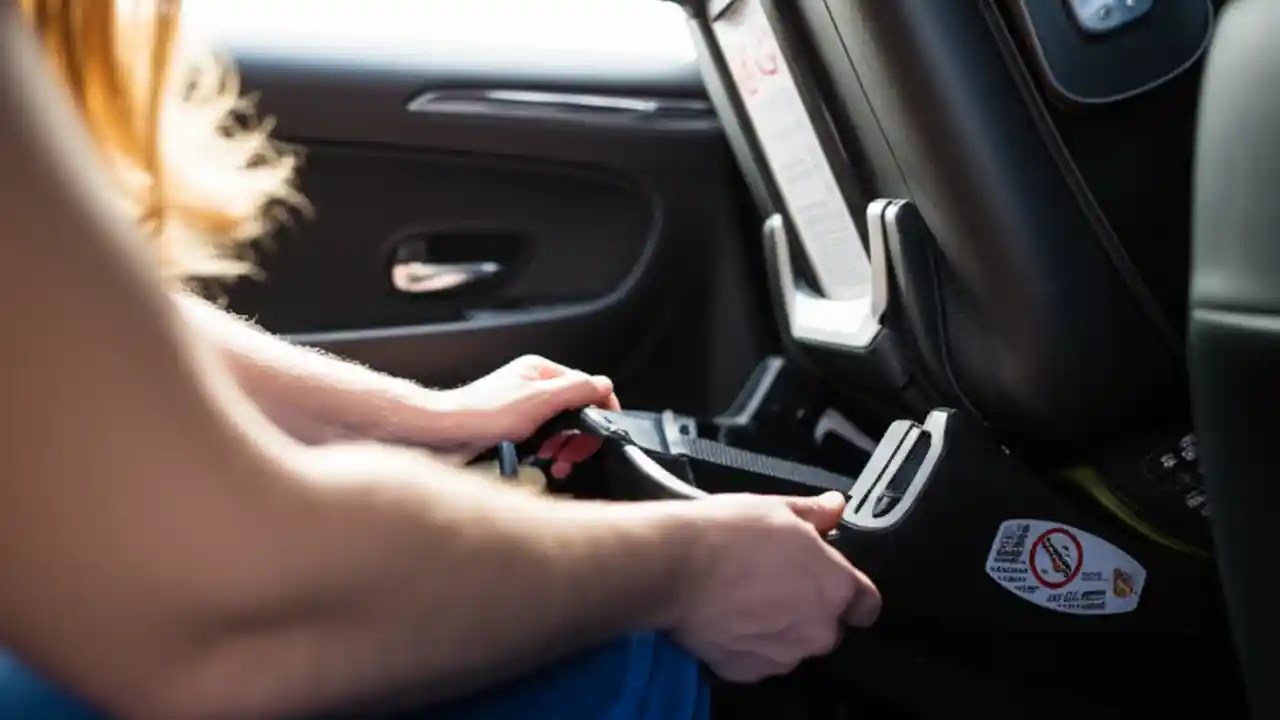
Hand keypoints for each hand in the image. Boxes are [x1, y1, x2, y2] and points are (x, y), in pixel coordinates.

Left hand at [436, 355, 620, 476]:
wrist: (444, 434)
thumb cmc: (483, 413)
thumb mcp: (540, 399)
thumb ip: (576, 390)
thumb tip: (605, 385)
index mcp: (540, 371)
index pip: (585, 385)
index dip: (598, 408)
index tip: (603, 430)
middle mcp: (532, 387)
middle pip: (574, 411)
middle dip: (578, 436)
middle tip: (571, 455)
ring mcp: (522, 410)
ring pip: (559, 430)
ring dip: (562, 449)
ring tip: (557, 464)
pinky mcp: (512, 431)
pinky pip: (541, 443)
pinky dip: (546, 455)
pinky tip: (541, 465)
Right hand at [665, 491, 880, 683]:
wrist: (675, 567)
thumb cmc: (727, 535)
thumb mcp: (778, 508)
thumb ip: (815, 514)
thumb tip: (834, 506)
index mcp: (834, 586)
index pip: (866, 603)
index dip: (851, 593)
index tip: (832, 584)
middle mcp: (817, 628)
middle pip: (827, 626)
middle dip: (807, 610)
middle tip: (773, 582)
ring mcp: (784, 655)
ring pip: (792, 645)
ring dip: (777, 628)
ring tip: (744, 598)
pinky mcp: (748, 671)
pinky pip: (757, 659)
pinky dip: (746, 644)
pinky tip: (727, 617)